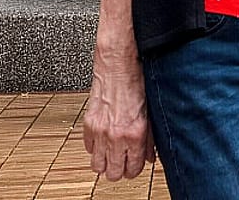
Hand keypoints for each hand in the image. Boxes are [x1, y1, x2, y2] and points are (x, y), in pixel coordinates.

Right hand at [83, 43, 154, 180]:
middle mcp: (116, 135)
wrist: (117, 64)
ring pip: (97, 166)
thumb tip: (150, 156)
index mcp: (135, 133)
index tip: (136, 165)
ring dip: (105, 162)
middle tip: (125, 161)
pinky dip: (96, 148)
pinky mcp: (88, 124)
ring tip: (113, 154)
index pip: (133, 169)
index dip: (135, 169)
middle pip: (112, 173)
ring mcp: (100, 131)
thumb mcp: (150, 112)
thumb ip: (151, 139)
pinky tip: (104, 140)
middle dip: (120, 170)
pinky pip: (88, 148)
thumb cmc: (136, 82)